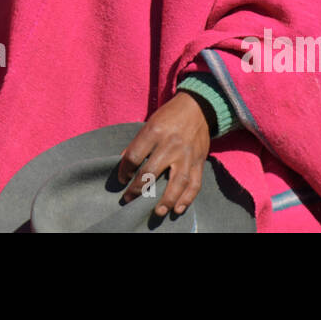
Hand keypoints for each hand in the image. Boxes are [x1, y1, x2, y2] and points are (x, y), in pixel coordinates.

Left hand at [117, 92, 211, 218]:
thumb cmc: (169, 116)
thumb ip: (138, 143)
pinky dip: (188, 198)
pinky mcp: (199, 161)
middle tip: (129, 199)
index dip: (124, 170)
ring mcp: (186, 154)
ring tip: (157, 212)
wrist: (198, 108)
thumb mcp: (149, 123)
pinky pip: (195, 183)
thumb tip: (124, 162)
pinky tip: (178, 209)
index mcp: (154, 131)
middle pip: (151, 172)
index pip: (134, 156)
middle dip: (138, 189)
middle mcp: (170, 144)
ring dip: (167, 200)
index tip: (121, 179)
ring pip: (177, 182)